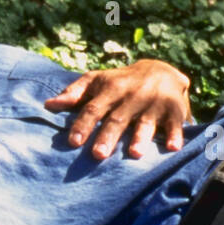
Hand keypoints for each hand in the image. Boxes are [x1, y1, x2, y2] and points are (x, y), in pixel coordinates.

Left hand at [44, 59, 192, 159]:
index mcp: (110, 90)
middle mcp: (131, 97)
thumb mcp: (97, 81)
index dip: (83, 125)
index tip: (73, 141)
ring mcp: (153, 104)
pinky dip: (175, 136)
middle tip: (98, 155)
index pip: (93, 108)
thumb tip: (48, 105)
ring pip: (145, 123)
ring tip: (134, 153)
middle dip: (108, 136)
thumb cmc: (121, 81)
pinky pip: (175, 125)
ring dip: (140, 138)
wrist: (160, 70)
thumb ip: (74, 93)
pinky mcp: (174, 111)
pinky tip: (172, 148)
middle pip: (117, 119)